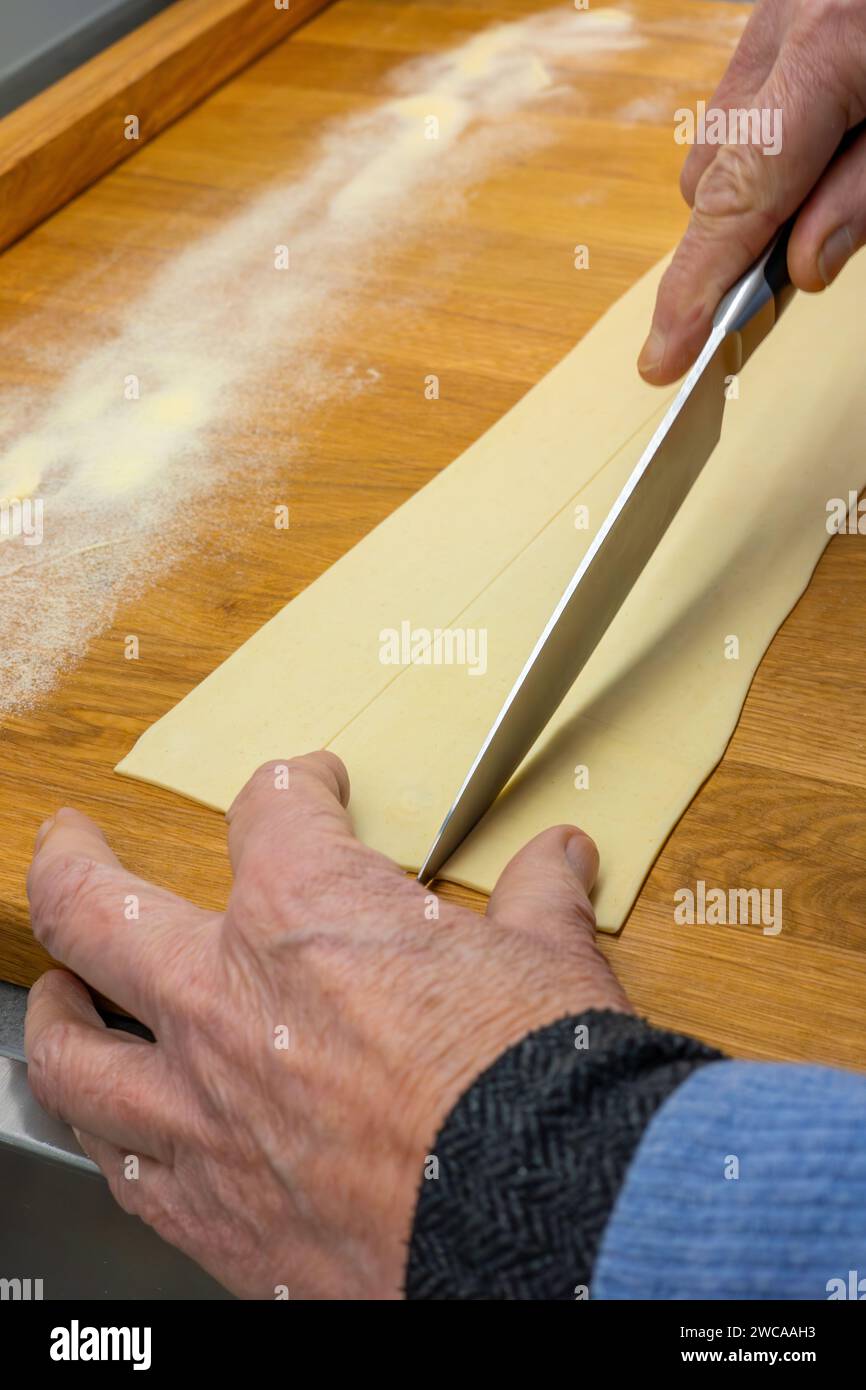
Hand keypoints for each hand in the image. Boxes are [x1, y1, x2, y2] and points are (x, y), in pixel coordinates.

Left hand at [25, 752, 629, 1298]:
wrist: (540, 1221)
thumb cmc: (538, 1080)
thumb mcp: (549, 963)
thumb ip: (536, 902)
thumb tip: (557, 861)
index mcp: (307, 910)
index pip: (271, 810)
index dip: (295, 785)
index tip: (309, 787)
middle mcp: (225, 998)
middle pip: (93, 907)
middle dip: (74, 861)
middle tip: (73, 842)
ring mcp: (200, 1107)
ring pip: (72, 1050)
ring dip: (57, 1012)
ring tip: (62, 996)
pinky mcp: (209, 1210)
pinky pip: (122, 1166)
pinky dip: (112, 1136)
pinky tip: (121, 1129)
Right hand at [639, 0, 865, 383]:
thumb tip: (802, 268)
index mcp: (827, 48)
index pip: (736, 198)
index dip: (695, 287)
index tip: (665, 354)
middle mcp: (783, 24)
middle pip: (712, 173)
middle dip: (747, 229)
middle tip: (814, 247)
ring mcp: (776, 10)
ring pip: (721, 136)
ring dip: (763, 182)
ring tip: (845, 164)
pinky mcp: (785, 8)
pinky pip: (745, 96)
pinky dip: (774, 137)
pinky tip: (833, 134)